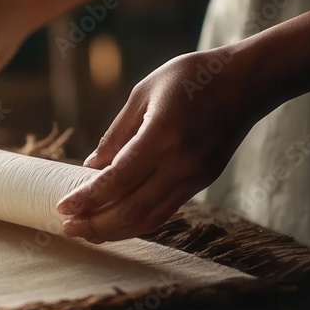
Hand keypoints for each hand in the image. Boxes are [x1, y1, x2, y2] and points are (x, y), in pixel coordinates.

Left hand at [55, 46, 254, 242]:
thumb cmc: (191, 77)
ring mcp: (195, 176)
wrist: (247, 81)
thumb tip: (91, 168)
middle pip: (132, 208)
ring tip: (86, 232)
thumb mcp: (144, 93)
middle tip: (67, 227)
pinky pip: (165, 211)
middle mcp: (181, 162)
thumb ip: (116, 134)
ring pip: (150, 217)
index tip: (62, 207)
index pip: (118, 179)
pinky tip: (115, 223)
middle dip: (96, 224)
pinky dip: (137, 222)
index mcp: (162, 134)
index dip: (88, 198)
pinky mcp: (203, 181)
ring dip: (115, 230)